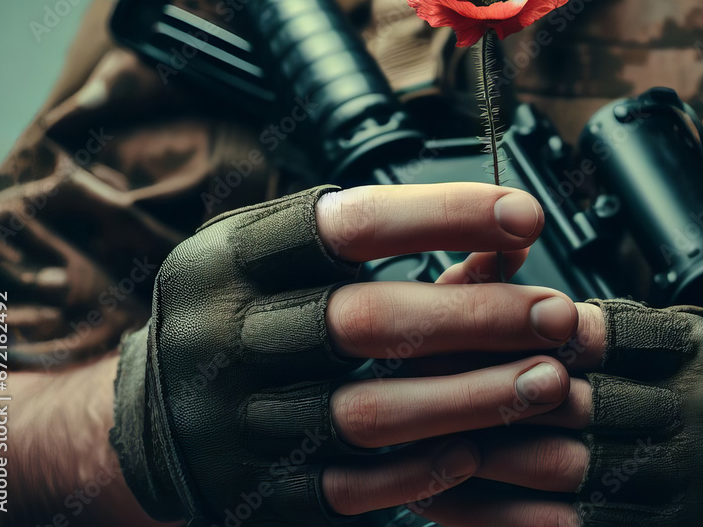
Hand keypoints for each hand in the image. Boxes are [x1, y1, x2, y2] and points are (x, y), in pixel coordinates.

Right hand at [110, 183, 578, 524]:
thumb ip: (384, 243)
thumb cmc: (239, 314)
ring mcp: (242, 418)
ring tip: (549, 381)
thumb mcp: (279, 253)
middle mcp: (232, 334)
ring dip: (473, 398)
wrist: (146, 422)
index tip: (526, 216)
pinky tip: (478, 447)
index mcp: (236, 258)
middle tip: (557, 315)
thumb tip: (507, 235)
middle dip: (477, 317)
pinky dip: (423, 467)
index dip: (444, 215)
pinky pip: (354, 485)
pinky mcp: (263, 487)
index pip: (349, 224)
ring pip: (371, 411)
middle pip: (367, 321)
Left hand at [409, 297, 702, 526]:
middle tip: (409, 389)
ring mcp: (686, 480)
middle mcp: (695, 414)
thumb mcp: (699, 335)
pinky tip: (456, 510)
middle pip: (566, 401)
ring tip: (419, 451)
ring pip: (562, 469)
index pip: (590, 335)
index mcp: (699, 352)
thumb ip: (621, 329)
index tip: (451, 332)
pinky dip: (506, 523)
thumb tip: (532, 318)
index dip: (514, 334)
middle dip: (481, 395)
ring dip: (481, 464)